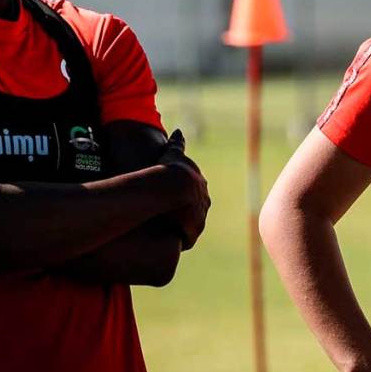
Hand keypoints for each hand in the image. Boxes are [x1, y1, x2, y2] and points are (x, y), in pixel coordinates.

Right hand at [157, 129, 209, 249]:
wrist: (175, 185)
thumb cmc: (171, 168)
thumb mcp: (173, 154)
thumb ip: (176, 144)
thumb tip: (178, 130)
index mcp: (199, 186)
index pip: (193, 196)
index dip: (182, 201)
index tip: (172, 205)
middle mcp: (204, 201)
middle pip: (195, 212)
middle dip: (185, 217)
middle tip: (169, 221)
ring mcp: (200, 216)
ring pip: (191, 226)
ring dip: (181, 230)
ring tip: (167, 233)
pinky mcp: (194, 228)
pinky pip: (186, 238)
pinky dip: (179, 239)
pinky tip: (168, 240)